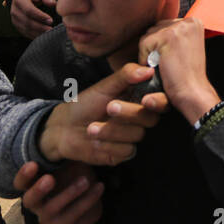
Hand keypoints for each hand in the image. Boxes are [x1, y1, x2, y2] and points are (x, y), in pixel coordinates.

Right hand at [11, 0, 57, 39]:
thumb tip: (53, 4)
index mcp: (20, 0)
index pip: (29, 10)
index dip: (40, 16)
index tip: (51, 20)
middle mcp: (15, 11)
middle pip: (27, 21)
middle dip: (40, 27)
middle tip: (51, 29)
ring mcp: (14, 19)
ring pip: (26, 29)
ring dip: (37, 32)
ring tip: (49, 33)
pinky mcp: (17, 26)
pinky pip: (25, 33)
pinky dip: (34, 35)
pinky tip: (43, 35)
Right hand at [14, 160, 103, 223]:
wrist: (88, 200)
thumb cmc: (73, 176)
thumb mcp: (67, 163)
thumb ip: (63, 154)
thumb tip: (72, 134)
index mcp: (32, 186)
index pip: (20, 183)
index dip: (24, 175)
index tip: (33, 164)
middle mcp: (36, 203)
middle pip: (29, 199)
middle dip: (39, 189)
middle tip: (50, 179)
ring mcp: (47, 217)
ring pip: (52, 209)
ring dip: (69, 194)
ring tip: (85, 181)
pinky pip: (73, 214)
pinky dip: (87, 200)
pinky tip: (99, 187)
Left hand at [38, 63, 162, 165]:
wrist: (64, 129)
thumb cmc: (84, 104)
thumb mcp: (104, 86)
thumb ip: (126, 76)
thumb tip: (149, 69)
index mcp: (138, 99)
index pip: (160, 101)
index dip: (158, 102)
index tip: (147, 100)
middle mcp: (139, 118)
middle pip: (149, 118)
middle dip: (128, 114)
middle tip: (110, 107)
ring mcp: (132, 136)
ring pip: (136, 135)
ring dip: (111, 130)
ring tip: (91, 128)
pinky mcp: (123, 153)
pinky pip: (126, 151)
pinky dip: (108, 145)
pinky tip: (95, 141)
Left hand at [137, 18, 220, 125]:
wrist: (193, 93)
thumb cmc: (187, 76)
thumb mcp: (185, 48)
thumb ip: (175, 35)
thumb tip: (158, 28)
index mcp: (194, 23)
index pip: (163, 27)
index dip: (161, 47)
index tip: (174, 59)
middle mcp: (189, 21)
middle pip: (155, 29)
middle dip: (155, 49)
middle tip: (169, 64)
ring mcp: (179, 27)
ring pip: (148, 36)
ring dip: (150, 54)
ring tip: (166, 66)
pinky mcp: (168, 36)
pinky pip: (144, 44)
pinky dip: (145, 59)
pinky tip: (160, 68)